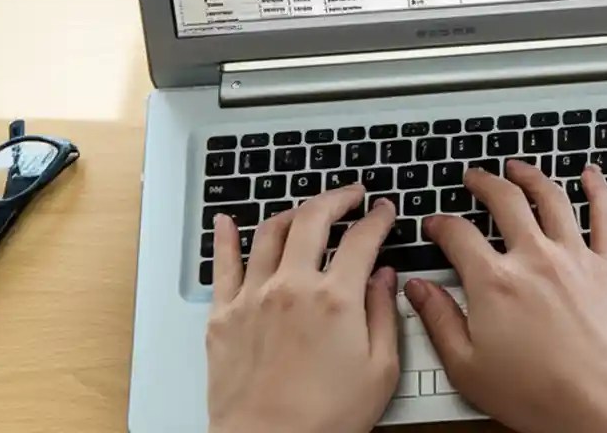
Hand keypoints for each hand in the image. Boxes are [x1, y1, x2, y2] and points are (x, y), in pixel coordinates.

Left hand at [206, 185, 399, 432]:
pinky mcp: (224, 316)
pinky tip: (226, 221)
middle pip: (314, 219)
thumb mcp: (380, 370)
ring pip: (270, 232)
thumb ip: (384, 315)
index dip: (378, 218)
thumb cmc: (326, 420)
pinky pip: (223, 264)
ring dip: (292, 213)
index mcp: (337, 299)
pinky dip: (225, 237)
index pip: (363, 238)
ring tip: (306, 210)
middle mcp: (293, 287)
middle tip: (351, 195)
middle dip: (337, 199)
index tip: (384, 210)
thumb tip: (384, 278)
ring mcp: (254, 297)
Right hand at [407, 162, 606, 432]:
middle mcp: (534, 258)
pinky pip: (605, 215)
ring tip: (518, 167)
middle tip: (475, 177)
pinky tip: (590, 174)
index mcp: (494, 282)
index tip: (436, 224)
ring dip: (531, 176)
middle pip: (505, 201)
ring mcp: (575, 257)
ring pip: (551, 198)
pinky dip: (598, 189)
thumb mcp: (467, 367)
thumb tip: (416, 289)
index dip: (441, 224)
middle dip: (484, 183)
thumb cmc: (537, 393)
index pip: (458, 235)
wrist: (600, 404)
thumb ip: (438, 320)